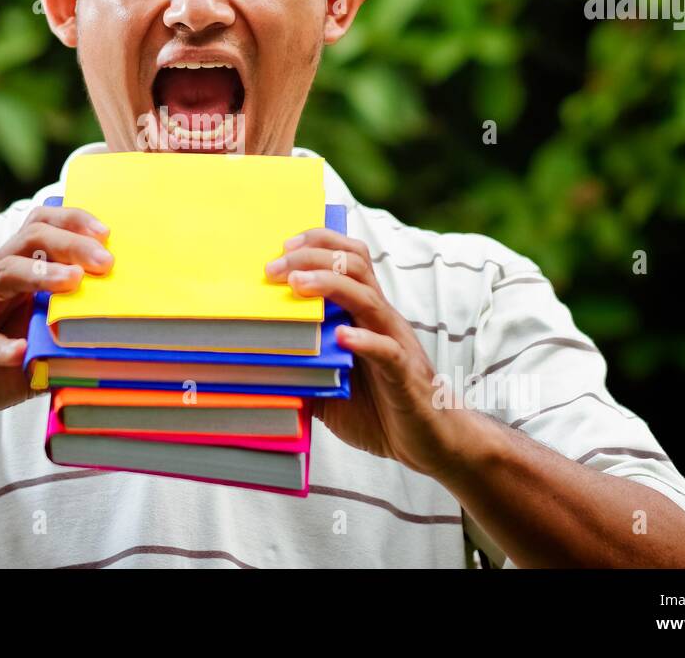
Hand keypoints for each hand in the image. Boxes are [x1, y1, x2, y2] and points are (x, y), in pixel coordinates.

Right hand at [0, 206, 112, 421]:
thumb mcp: (28, 348)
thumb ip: (59, 343)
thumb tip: (108, 350)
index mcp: (10, 272)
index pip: (40, 227)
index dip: (73, 222)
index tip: (108, 234)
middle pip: (30, 239)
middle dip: (71, 242)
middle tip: (106, 260)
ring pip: (4, 272)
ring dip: (42, 274)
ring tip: (73, 281)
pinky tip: (20, 353)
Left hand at [265, 228, 470, 475]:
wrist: (430, 441)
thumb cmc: (379, 409)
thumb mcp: (328, 386)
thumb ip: (300, 370)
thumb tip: (255, 367)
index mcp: (363, 313)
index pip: (347, 258)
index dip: (317, 243)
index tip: (281, 248)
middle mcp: (380, 318)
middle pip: (354, 264)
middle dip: (313, 256)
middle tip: (275, 267)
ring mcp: (395, 342)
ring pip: (368, 297)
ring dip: (330, 284)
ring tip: (297, 284)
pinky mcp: (405, 374)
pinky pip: (387, 350)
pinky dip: (364, 340)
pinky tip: (341, 337)